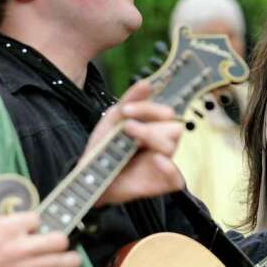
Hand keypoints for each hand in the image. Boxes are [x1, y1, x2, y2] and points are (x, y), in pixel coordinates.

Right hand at [0, 211, 79, 266]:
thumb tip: (12, 220)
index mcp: (7, 227)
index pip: (37, 220)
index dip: (37, 223)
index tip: (34, 227)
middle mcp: (18, 247)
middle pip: (57, 241)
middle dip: (62, 240)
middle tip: (62, 243)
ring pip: (56, 264)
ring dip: (68, 262)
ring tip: (73, 261)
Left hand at [82, 80, 185, 205]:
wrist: (90, 177)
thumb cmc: (104, 148)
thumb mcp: (113, 121)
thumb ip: (130, 101)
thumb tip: (147, 83)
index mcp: (154, 127)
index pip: (165, 113)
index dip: (148, 109)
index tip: (126, 111)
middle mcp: (162, 144)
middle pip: (174, 128)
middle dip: (150, 127)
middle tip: (128, 128)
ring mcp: (163, 164)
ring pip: (172, 147)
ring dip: (153, 140)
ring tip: (132, 144)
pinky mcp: (160, 183)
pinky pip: (176, 178)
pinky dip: (170, 169)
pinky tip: (157, 161)